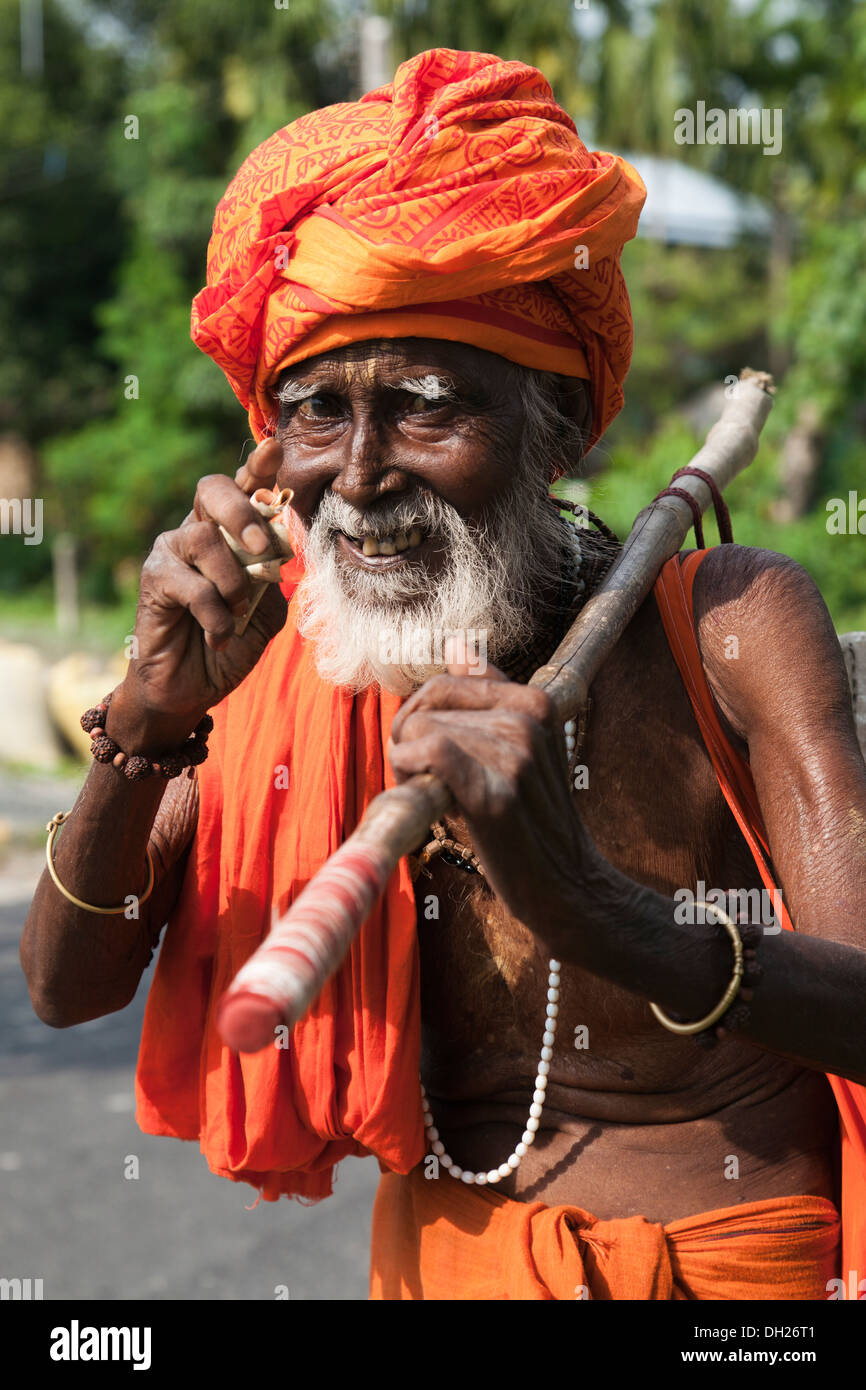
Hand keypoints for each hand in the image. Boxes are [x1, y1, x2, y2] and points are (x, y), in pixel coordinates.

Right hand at [109, 439, 289, 753]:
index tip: (274, 446)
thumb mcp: (265, 612)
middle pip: (213, 489)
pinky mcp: (154, 579)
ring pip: (205, 537)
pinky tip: (218, 635)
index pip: (243, 488)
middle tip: (262, 547)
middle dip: (242, 510)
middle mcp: (198, 532)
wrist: (192, 687)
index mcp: (230, 534)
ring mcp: (172, 552)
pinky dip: (214, 614)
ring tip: (236, 612)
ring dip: (231, 580)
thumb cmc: (229, 643)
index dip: (257, 466)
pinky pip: (191, 583)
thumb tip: (281, 550)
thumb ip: (273, 577)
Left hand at [387, 662, 586, 936]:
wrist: (565, 884)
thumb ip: (490, 694)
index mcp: (537, 701)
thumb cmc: (532, 819)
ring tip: (441, 799)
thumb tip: (457, 645)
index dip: (420, 714)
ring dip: (411, 767)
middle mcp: (527, 720)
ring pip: (421, 731)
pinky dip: (411, 769)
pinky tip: (428, 795)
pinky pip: (429, 752)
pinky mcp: (494, 794)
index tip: (424, 748)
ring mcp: (513, 755)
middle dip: (410, 738)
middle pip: (428, 704)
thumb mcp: (522, 747)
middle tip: (425, 777)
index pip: (446, 681)